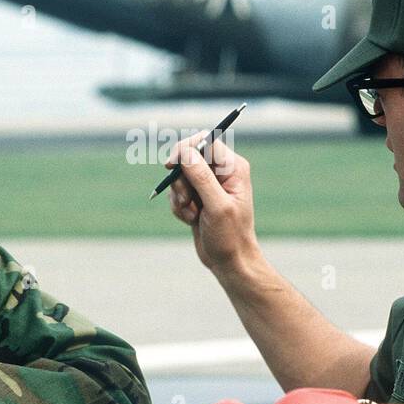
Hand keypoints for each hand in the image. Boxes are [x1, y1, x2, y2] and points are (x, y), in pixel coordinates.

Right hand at [165, 135, 257, 272]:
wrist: (230, 262)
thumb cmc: (230, 236)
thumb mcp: (217, 207)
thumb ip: (201, 178)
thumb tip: (186, 152)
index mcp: (233, 168)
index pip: (205, 141)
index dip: (185, 149)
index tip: (170, 165)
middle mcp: (221, 172)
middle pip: (188, 158)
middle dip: (180, 180)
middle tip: (186, 200)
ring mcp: (208, 184)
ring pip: (179, 177)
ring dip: (179, 197)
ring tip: (192, 215)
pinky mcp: (197, 197)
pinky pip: (177, 192)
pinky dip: (178, 206)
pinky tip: (190, 220)